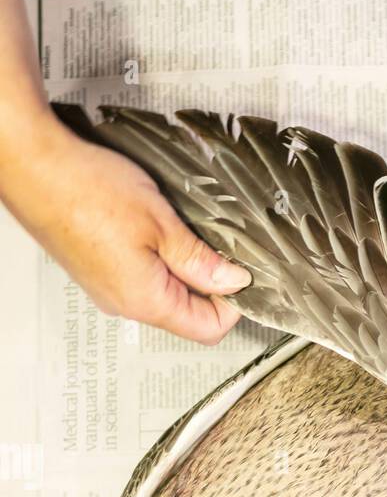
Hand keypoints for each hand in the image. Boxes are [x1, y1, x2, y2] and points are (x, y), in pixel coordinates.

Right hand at [1, 110, 250, 341]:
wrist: (34, 167)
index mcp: (146, 301)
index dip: (233, 304)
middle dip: (211, 285)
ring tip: (182, 231)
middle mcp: (125, 305)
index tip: (242, 273)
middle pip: (187, 314)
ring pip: (164, 294)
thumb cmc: (87, 190)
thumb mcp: (161, 223)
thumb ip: (200, 259)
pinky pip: (141, 278)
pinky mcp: (98, 272)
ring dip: (183, 268)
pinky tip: (155, 228)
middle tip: (217, 245)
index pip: (208, 330)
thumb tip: (233, 282)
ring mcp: (109, 290)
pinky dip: (158, 259)